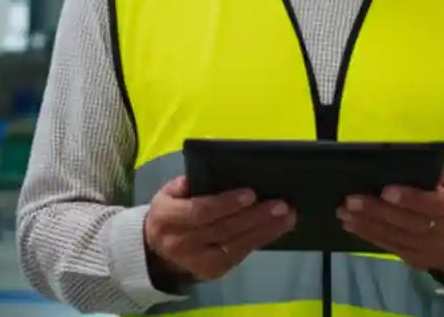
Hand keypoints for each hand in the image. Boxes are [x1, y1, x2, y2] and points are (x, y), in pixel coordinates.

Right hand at [144, 176, 295, 282]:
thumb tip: (217, 172)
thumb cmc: (171, 211)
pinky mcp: (211, 271)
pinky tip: (275, 229)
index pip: (200, 210)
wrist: (156, 247)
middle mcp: (180, 242)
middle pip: (223, 229)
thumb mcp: (170, 191)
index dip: (227, 203)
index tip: (251, 193)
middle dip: (255, 217)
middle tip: (281, 205)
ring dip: (264, 231)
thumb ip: (189, 182)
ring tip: (287, 217)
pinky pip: (238, 256)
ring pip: (234, 246)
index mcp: (167, 216)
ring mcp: (196, 261)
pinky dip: (259, 241)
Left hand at [337, 159, 443, 275]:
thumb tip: (438, 163)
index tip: (385, 190)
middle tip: (352, 200)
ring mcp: (435, 250)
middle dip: (379, 212)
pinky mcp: (420, 261)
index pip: (436, 204)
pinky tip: (353, 225)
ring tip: (345, 212)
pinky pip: (393, 249)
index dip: (411, 199)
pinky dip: (371, 237)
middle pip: (412, 223)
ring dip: (368, 225)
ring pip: (399, 239)